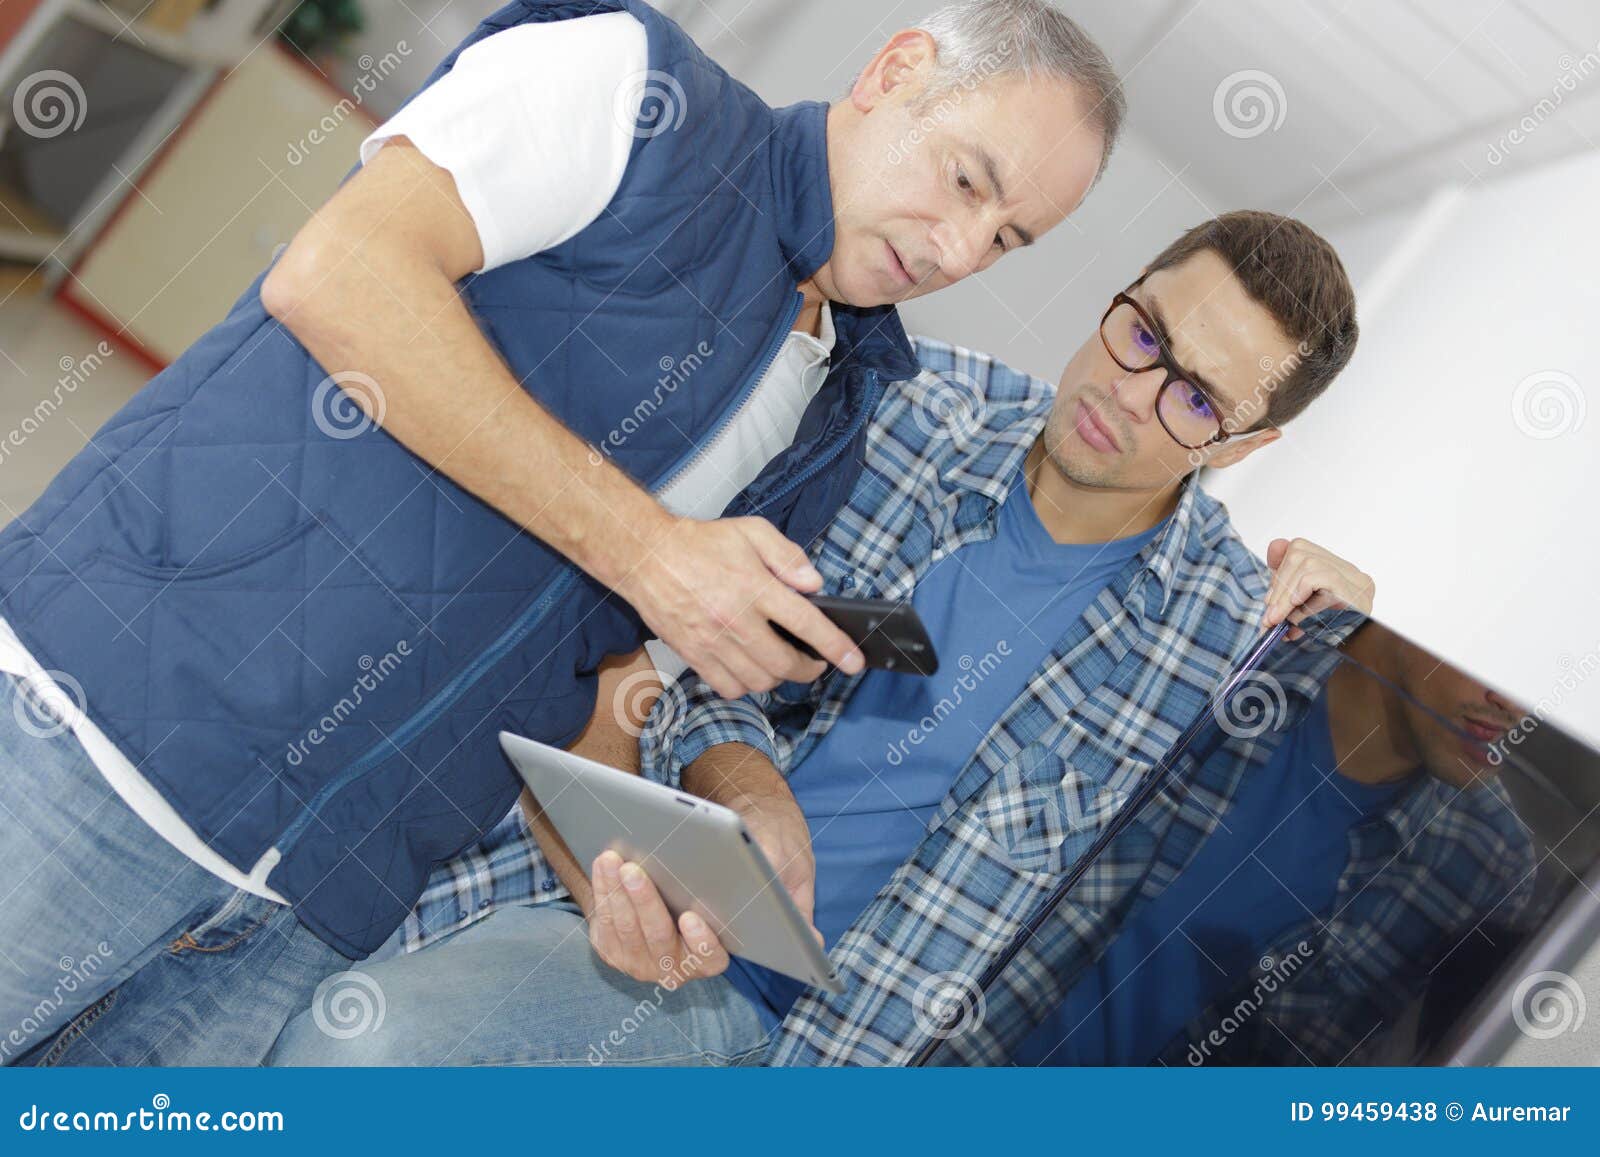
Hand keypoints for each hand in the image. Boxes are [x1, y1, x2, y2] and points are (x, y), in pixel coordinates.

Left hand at [585, 775, 821, 985]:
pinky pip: (606, 926)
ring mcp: (646, 958)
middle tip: (635, 870)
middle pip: (660, 943)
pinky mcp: (618, 943)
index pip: (711, 958)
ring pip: (628, 934)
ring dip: (617, 896)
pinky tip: (603, 864)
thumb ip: (791, 901)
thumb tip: (812, 941)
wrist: (717, 838)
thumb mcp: (786, 870)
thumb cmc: (762, 851)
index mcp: (722, 951)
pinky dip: (602, 893)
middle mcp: (682, 965)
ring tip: (615, 858)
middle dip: (646, 905)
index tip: (692, 916)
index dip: (700, 942)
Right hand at [615, 515, 863, 697]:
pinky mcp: (694, 655)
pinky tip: (749, 669)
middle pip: (785, 664)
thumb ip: (788, 555)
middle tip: (815, 662)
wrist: (646, 557)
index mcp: (754, 587)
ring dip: (779, 678)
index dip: (836, 647)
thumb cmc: (699, 544)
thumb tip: (814, 583)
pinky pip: (728, 687)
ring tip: (781, 663)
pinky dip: (746, 686)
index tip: (854, 662)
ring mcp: (713, 642)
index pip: (807, 624)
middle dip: (810, 669)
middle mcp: (735, 619)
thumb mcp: (751, 532)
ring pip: (759, 681)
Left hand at [1262, 538, 1374, 640]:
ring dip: (1285, 595)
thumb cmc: (1325, 640)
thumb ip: (1287, 580)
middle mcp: (1351, 573)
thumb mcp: (1298, 608)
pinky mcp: (1356, 592)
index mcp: (1339, 573)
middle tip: (1270, 617)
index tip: (1270, 602)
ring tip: (1278, 621)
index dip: (1279, 571)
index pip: (1301, 549)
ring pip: (1307, 563)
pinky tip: (1295, 615)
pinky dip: (1299, 594)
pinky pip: (1318, 578)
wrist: (1351, 666)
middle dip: (1278, 584)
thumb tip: (1274, 544)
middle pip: (1301, 552)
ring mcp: (1357, 581)